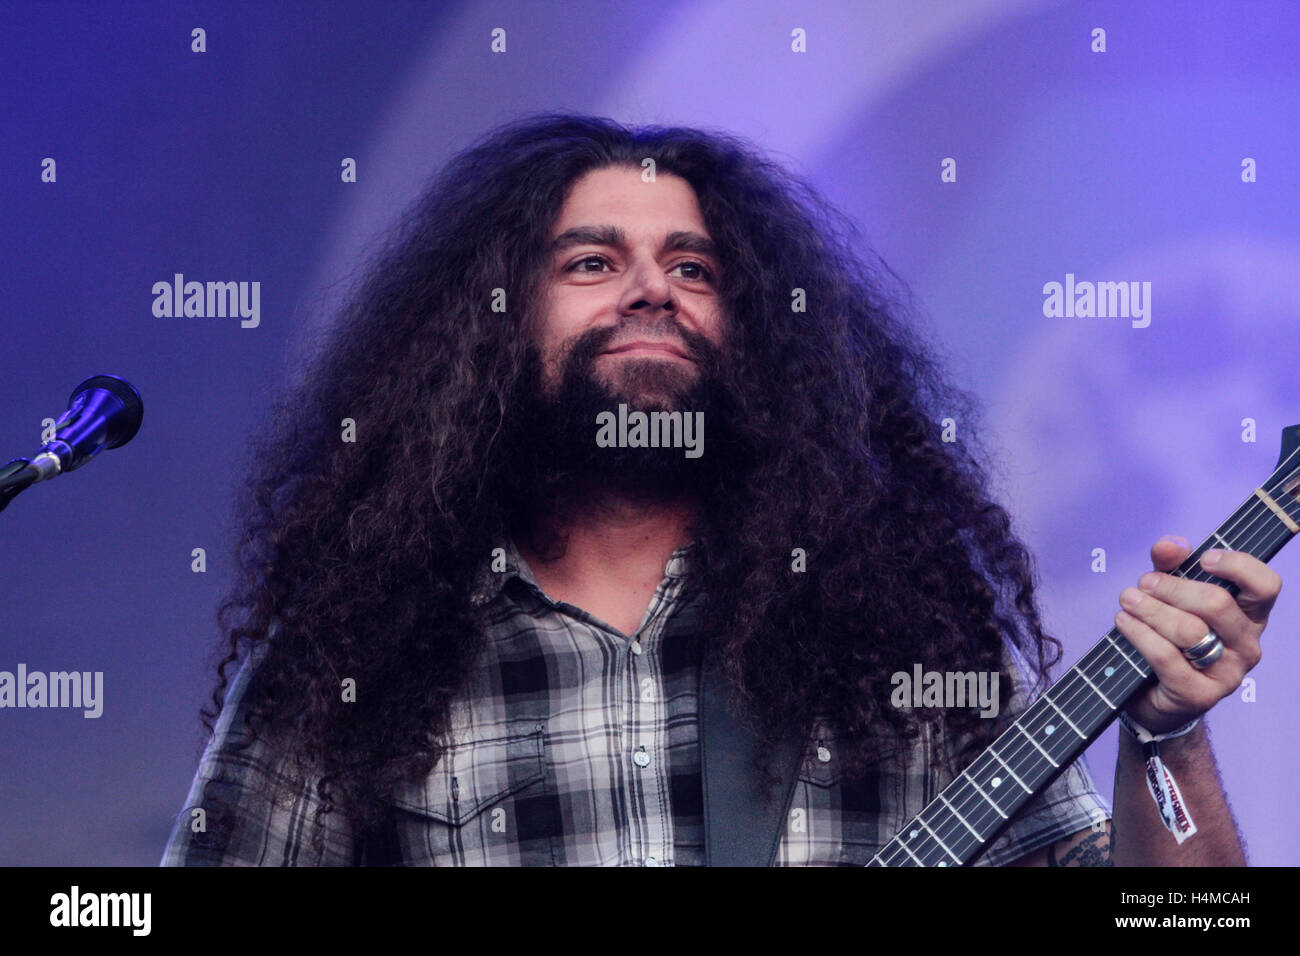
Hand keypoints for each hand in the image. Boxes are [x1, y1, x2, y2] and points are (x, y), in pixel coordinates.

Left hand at [1114, 535, 1280, 734]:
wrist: (1154, 695)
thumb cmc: (1169, 635)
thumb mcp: (1170, 594)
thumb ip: (1171, 565)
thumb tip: (1171, 545)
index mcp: (1249, 616)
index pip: (1265, 586)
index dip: (1238, 566)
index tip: (1203, 558)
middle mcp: (1247, 645)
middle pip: (1217, 604)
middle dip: (1172, 588)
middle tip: (1143, 583)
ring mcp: (1227, 673)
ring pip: (1190, 630)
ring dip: (1151, 610)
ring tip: (1127, 600)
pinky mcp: (1199, 695)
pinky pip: (1167, 657)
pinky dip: (1140, 634)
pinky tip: (1124, 622)